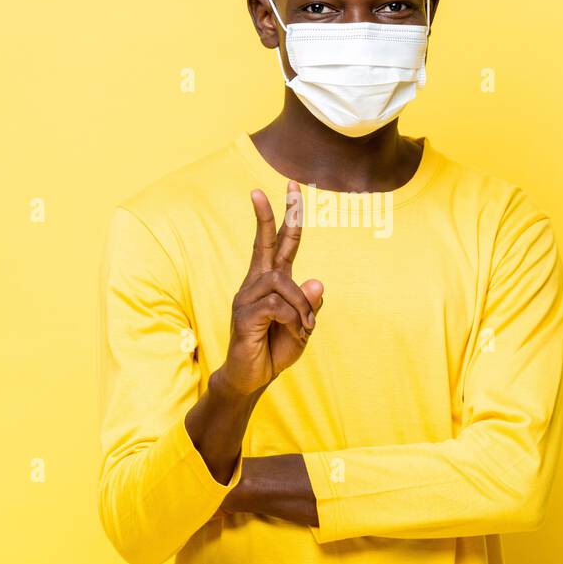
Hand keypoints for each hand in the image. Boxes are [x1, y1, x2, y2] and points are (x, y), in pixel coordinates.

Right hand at [215, 181, 323, 397]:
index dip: (287, 217)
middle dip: (272, 213)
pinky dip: (294, 319)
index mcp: (271, 282)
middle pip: (266, 242)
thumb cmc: (274, 350)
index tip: (291, 187)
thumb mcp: (302, 328)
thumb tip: (317, 282)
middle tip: (278, 185)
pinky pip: (278, 305)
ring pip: (284, 284)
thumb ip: (309, 307)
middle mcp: (256, 283)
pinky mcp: (244, 313)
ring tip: (303, 328)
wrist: (250, 378)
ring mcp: (247, 297)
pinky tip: (294, 332)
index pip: (280, 243)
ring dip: (302, 307)